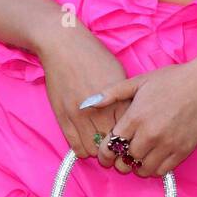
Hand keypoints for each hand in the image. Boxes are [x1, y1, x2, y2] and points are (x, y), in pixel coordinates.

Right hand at [38, 33, 129, 163]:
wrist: (64, 46)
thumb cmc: (94, 56)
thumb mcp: (118, 73)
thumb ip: (125, 98)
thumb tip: (132, 118)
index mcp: (116, 98)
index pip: (130, 130)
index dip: (132, 138)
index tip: (131, 139)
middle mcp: (99, 109)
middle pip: (113, 143)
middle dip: (117, 148)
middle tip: (117, 147)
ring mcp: (79, 115)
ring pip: (94, 149)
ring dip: (99, 150)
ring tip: (100, 145)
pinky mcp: (63, 118)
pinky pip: (75, 145)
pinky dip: (83, 150)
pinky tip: (87, 143)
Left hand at [78, 58, 196, 176]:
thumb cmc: (172, 79)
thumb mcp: (139, 81)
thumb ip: (111, 93)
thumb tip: (86, 103)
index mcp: (135, 117)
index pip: (110, 146)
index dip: (104, 153)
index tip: (105, 154)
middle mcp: (149, 134)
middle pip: (125, 161)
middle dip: (120, 160)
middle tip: (122, 155)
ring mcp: (167, 145)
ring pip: (143, 169)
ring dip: (137, 166)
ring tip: (139, 157)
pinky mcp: (183, 152)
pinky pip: (162, 171)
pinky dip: (155, 168)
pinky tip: (154, 157)